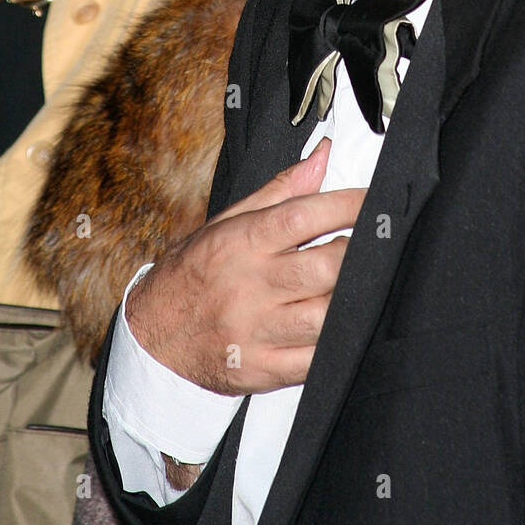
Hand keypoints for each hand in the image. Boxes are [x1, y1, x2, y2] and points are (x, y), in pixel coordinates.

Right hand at [126, 139, 362, 393]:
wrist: (151, 335)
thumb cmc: (194, 272)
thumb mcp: (228, 222)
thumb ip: (281, 190)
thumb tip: (323, 155)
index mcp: (241, 243)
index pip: (303, 215)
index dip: (347, 205)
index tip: (374, 202)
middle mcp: (248, 287)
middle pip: (324, 268)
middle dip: (357, 255)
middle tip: (370, 249)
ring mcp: (254, 332)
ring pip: (325, 318)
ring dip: (352, 301)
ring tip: (359, 287)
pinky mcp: (260, 370)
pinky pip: (314, 361)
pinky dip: (337, 344)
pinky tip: (344, 326)